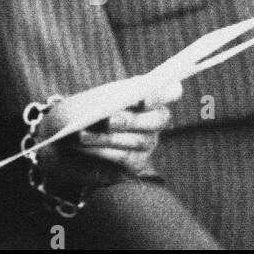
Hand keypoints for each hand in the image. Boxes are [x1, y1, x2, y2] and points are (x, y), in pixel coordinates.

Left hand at [40, 80, 180, 184]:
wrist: (83, 128)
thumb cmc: (97, 103)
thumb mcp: (104, 93)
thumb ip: (112, 93)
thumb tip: (105, 102)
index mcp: (153, 95)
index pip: (171, 91)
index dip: (162, 94)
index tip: (145, 97)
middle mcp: (156, 120)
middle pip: (156, 120)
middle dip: (132, 120)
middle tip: (109, 120)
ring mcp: (149, 142)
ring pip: (136, 140)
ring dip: (107, 137)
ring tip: (82, 134)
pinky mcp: (136, 161)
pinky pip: (122, 157)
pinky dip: (99, 150)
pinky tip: (81, 144)